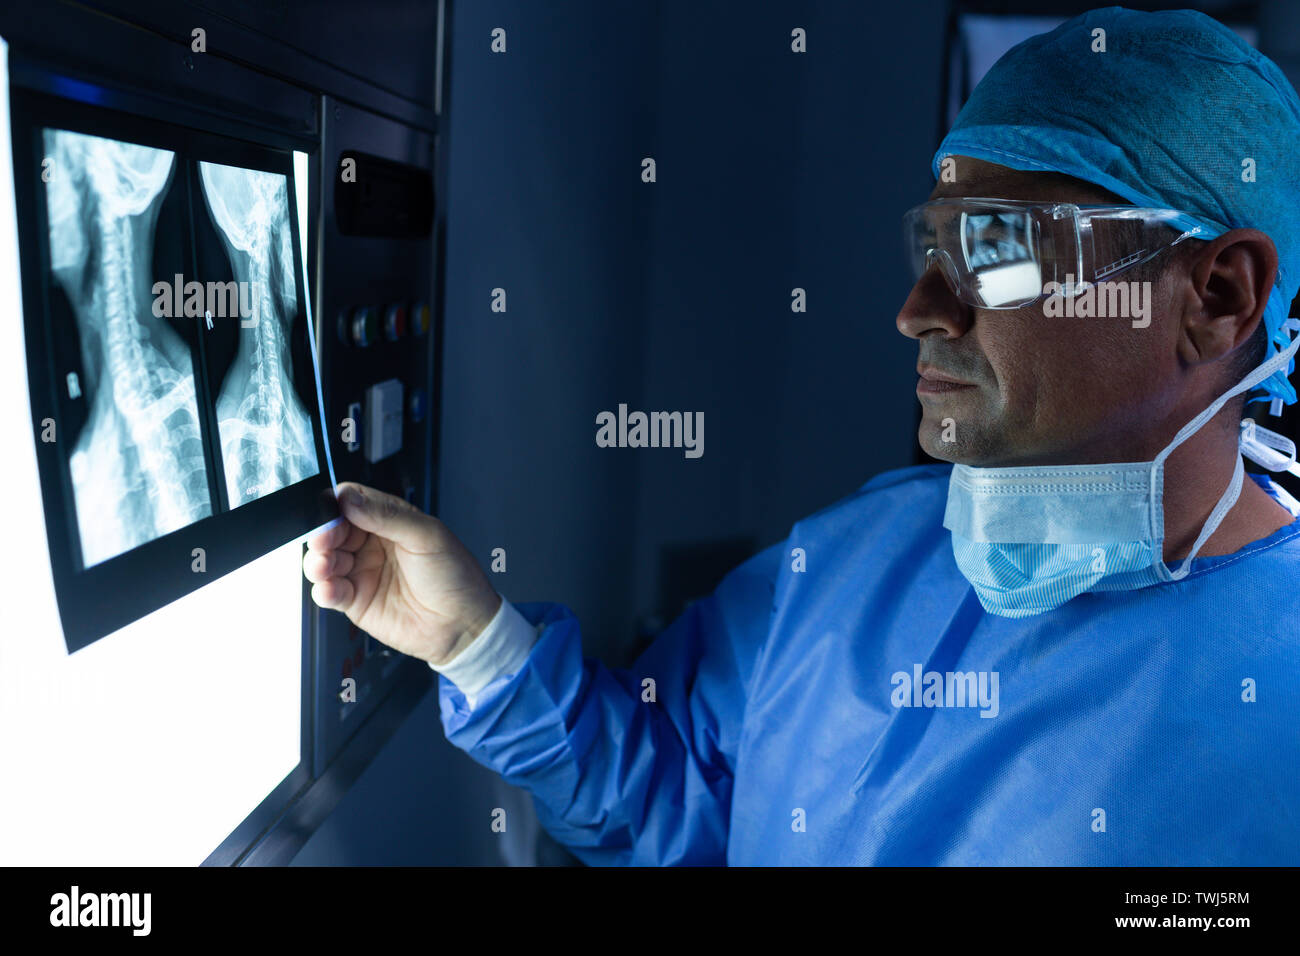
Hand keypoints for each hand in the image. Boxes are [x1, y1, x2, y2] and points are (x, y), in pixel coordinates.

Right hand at [303, 482, 501, 665]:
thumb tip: (350, 499)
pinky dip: (322, 589)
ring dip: (317, 562)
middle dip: (322, 534)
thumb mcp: (427, 536)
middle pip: (331, 530)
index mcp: (389, 520)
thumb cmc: (455, 576)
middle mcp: (372, 544)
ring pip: (324, 560)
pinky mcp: (356, 601)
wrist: (463, 623)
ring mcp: (362, 572)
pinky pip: (329, 592)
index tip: (331, 513)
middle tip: (323, 541)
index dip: (337, 506)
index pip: (351, 503)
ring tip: (324, 567)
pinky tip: (329, 589)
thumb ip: (388, 515)